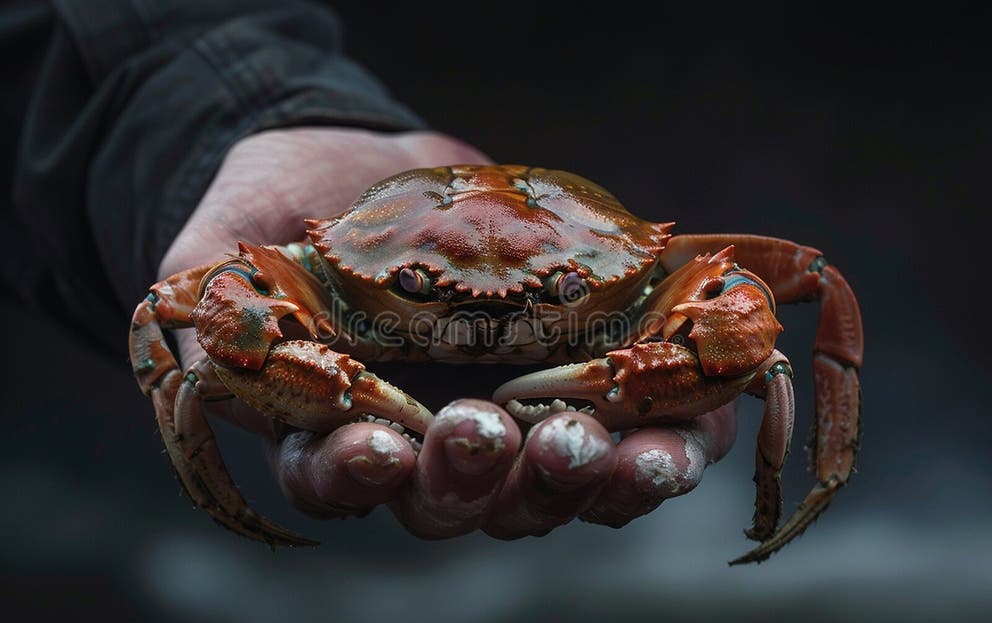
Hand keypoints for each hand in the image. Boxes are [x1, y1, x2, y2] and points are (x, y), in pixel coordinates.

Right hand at [160, 127, 737, 539]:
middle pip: (462, 502)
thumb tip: (194, 342)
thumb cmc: (287, 211)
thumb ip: (206, 306)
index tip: (377, 445)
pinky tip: (684, 420)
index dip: (357, 476)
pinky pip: (635, 429)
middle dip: (484, 482)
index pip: (342, 482)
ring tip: (618, 451)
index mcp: (342, 431)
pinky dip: (667, 435)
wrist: (370, 169)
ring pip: (555, 484)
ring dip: (592, 479)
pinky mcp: (583, 375)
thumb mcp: (226, 246)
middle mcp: (431, 444)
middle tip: (497, 437)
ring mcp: (513, 414)